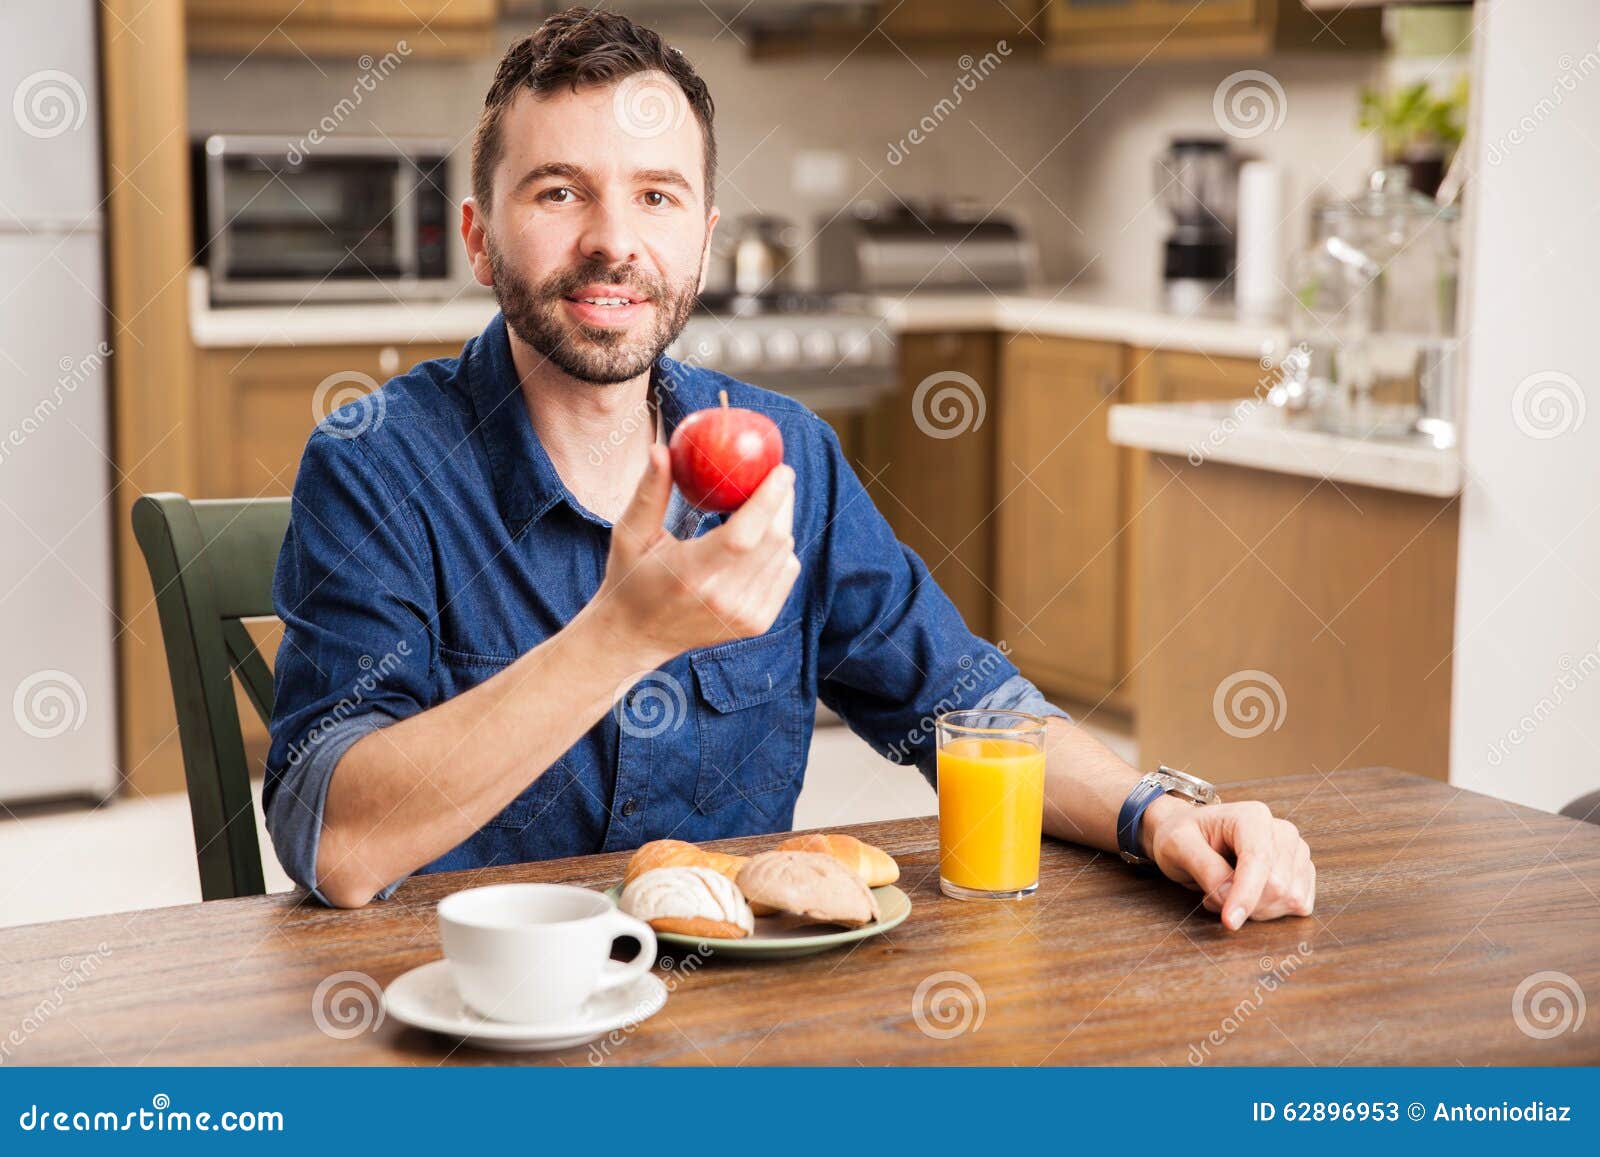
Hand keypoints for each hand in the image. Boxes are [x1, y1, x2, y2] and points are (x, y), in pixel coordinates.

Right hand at [591, 444, 798, 666]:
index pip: (743, 535)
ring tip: (759, 510)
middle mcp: (723, 599)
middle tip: (777, 477)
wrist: (636, 636)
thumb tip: (660, 447)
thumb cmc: (631, 577)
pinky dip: (779, 551)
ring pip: (784, 554)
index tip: (781, 469)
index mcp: (691, 575)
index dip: (768, 500)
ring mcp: (744, 616)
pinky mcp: (757, 624)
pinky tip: (758, 543)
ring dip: (780, 525)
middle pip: (774, 541)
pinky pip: (786, 573)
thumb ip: (649, 491)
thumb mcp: (631, 533)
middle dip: (782, 503)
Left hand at [1141, 797, 1314, 929]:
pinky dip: (1271, 910)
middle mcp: (1283, 832)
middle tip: (1212, 892)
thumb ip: (1205, 869)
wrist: (1192, 835)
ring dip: (1256, 908)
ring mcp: (1297, 852)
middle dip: (1245, 902)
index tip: (1230, 921)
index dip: (1246, 895)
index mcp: (1253, 817)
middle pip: (1278, 886)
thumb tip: (1229, 897)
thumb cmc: (1183, 835)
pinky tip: (1248, 896)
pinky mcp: (1302, 873)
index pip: (1260, 861)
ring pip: (1291, 899)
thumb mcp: (1178, 845)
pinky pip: (1299, 905)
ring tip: (1228, 891)